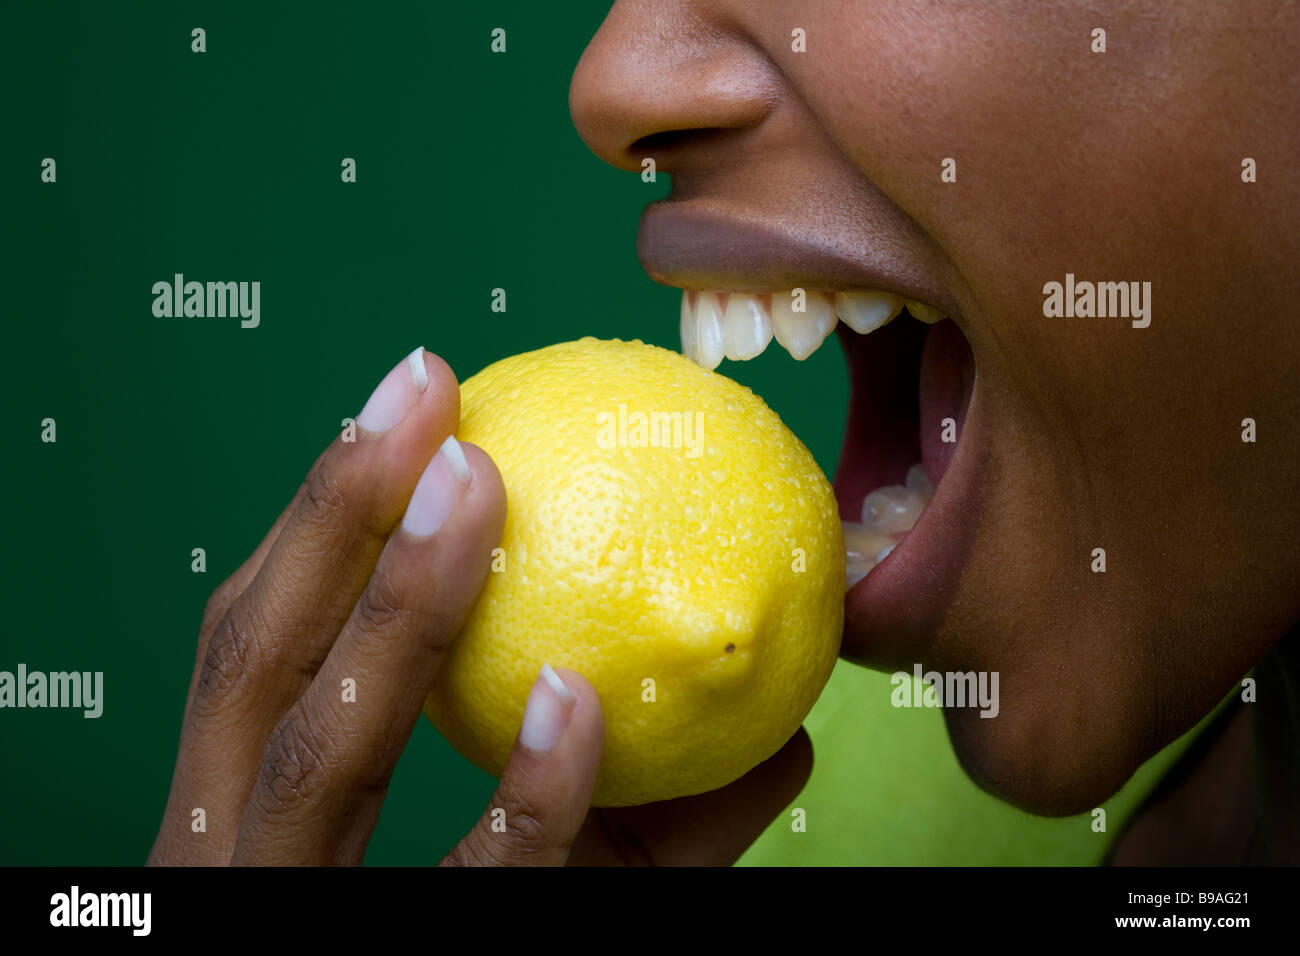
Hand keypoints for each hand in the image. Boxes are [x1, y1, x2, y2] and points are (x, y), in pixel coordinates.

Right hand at [149, 347, 809, 865]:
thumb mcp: (549, 890)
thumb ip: (637, 807)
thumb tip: (776, 724)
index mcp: (244, 811)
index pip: (250, 642)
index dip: (314, 518)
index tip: (407, 400)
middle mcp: (234, 863)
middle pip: (251, 668)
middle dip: (329, 522)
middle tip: (427, 401)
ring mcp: (297, 924)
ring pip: (321, 761)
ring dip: (396, 612)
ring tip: (477, 490)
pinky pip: (469, 893)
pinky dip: (518, 797)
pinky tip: (576, 701)